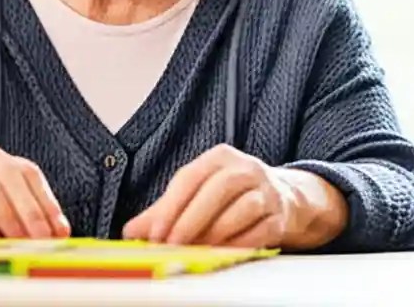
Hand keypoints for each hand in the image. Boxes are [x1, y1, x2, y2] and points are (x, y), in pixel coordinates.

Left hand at [123, 145, 295, 247]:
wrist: (282, 199)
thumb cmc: (230, 196)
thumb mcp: (196, 195)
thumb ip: (163, 212)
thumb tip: (131, 232)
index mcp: (220, 158)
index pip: (191, 176)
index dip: (170, 206)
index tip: (154, 234)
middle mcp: (246, 168)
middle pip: (219, 188)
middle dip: (192, 220)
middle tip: (173, 245)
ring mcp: (267, 191)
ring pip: (243, 208)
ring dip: (216, 233)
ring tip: (196, 251)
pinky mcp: (279, 215)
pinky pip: (260, 231)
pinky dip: (239, 245)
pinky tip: (221, 255)